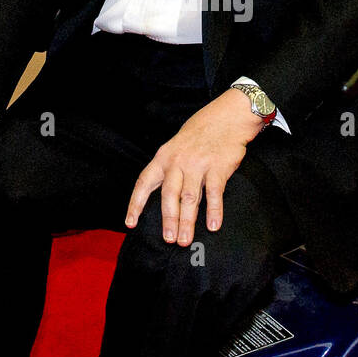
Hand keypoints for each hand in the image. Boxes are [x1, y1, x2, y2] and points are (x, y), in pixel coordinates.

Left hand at [125, 89, 265, 246]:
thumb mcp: (176, 145)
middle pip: (169, 195)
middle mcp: (178, 162)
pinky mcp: (218, 168)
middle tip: (168, 239)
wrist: (228, 116)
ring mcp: (198, 165)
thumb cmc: (201, 132)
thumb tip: (165, 196)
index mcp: (164, 157)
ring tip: (185, 240)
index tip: (130, 223)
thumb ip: (169, 168)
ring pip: (190, 198)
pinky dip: (214, 211)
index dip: (136, 204)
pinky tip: (213, 226)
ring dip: (187, 221)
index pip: (144, 183)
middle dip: (168, 219)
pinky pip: (214, 193)